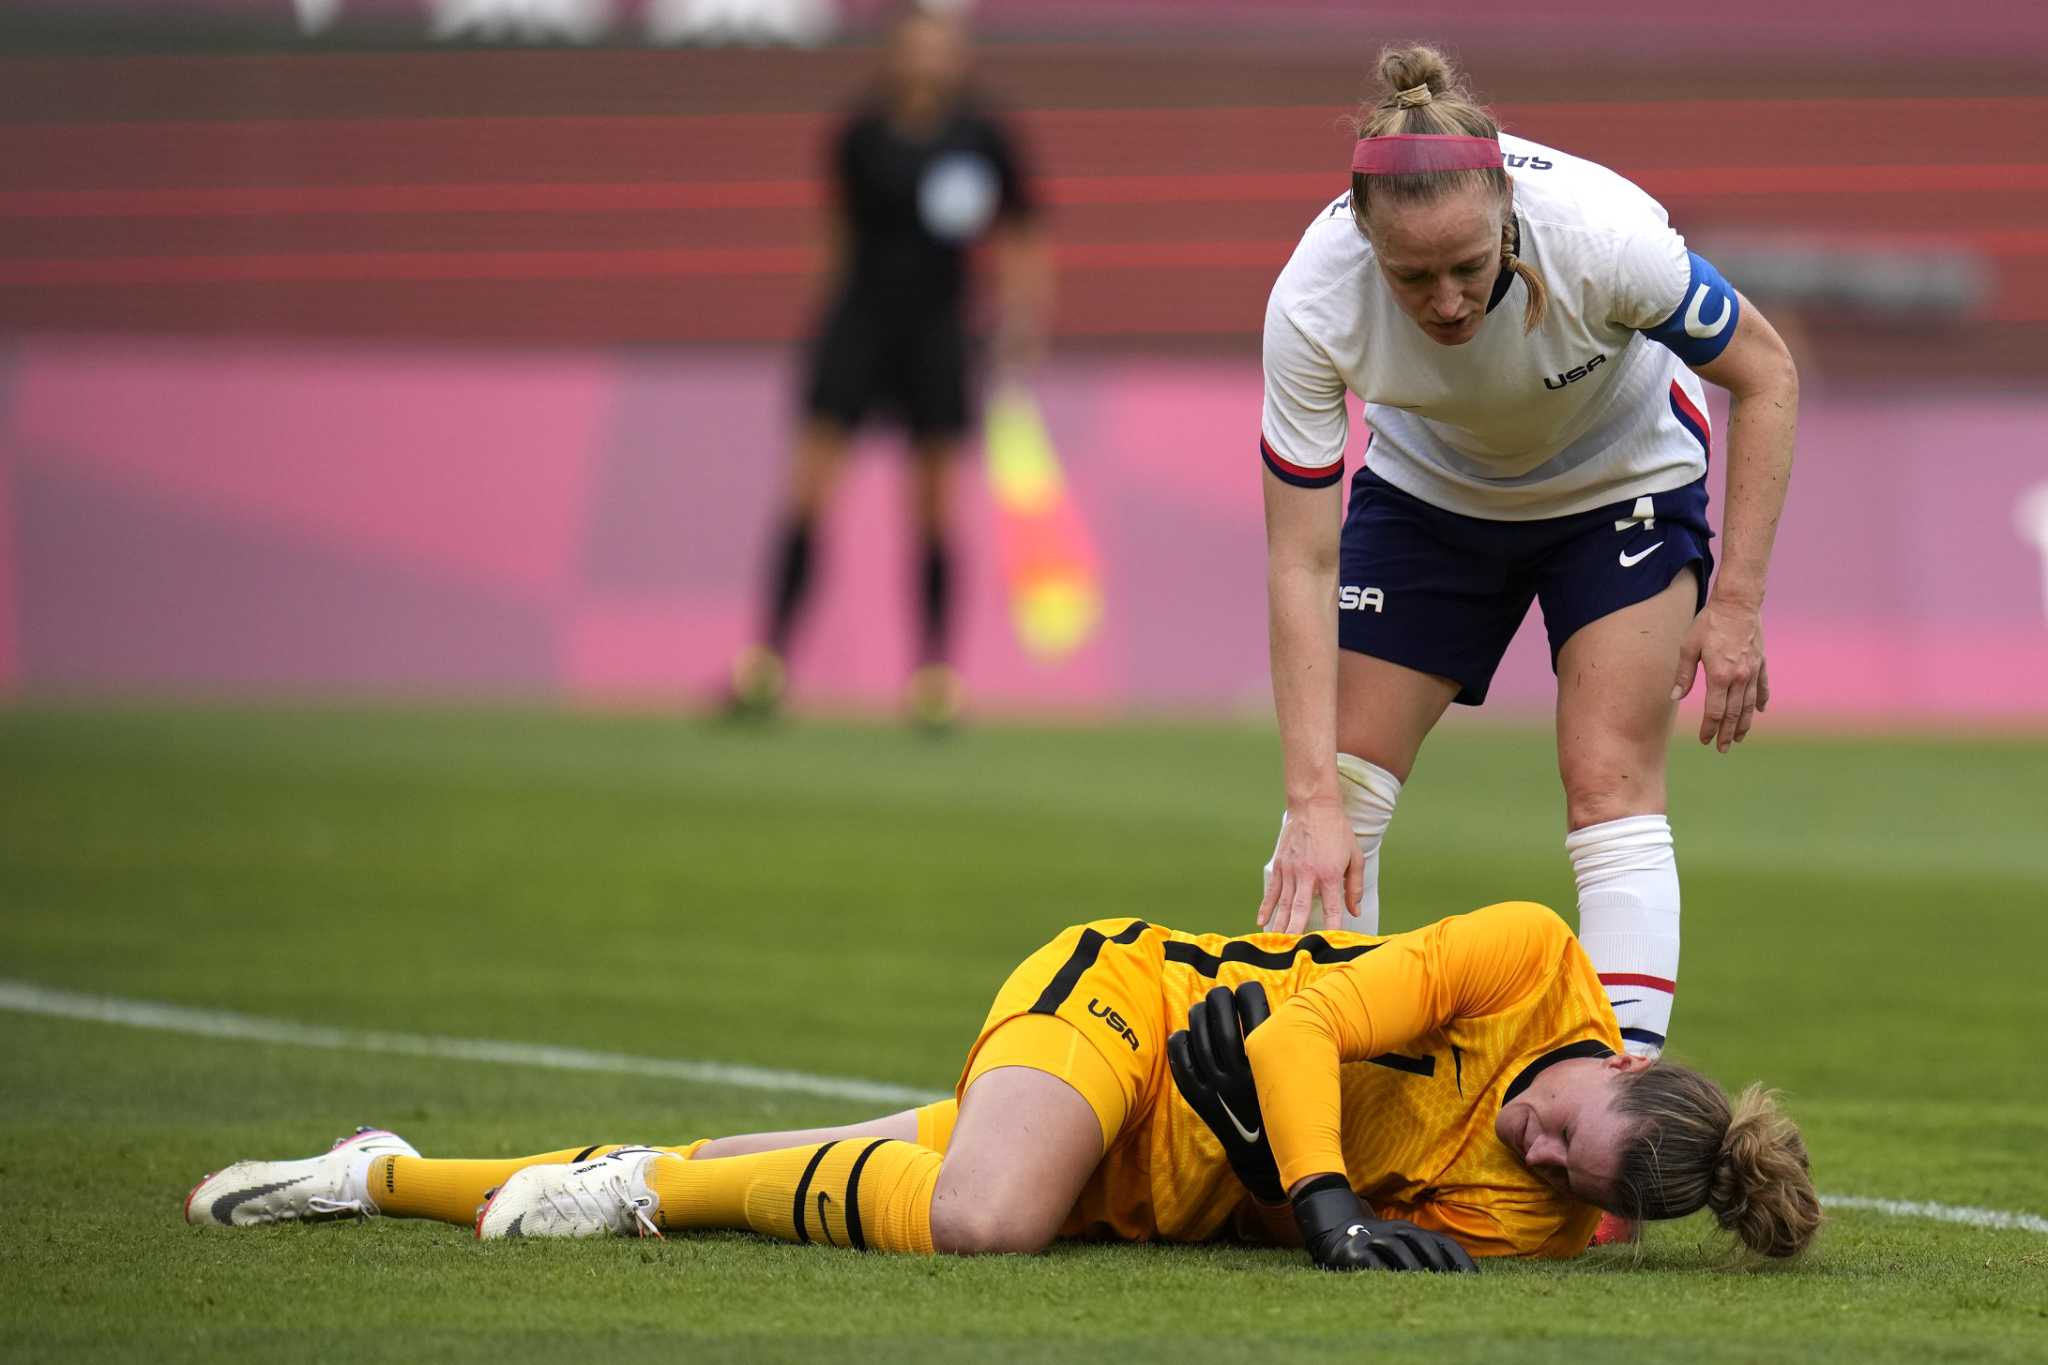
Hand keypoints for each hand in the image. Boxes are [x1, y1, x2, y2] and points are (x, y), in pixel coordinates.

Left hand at [1167, 983, 1281, 1203]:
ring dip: (1199, 1015)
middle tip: (1221, 993)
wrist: (1270, 1158)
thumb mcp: (1301, 1077)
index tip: (1247, 988)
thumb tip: (1288, 1006)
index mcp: (1270, 1064)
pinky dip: (1179, 1045)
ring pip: (1199, 1038)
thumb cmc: (1291, 1109)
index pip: (1255, 1010)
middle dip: (1220, 998)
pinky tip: (1182, 1032)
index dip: (1248, 992)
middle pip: (1222, 1020)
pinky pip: (1182, 1066)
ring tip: (1202, 1006)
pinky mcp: (1202, 1101)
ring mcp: (1218, 1088)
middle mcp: (1241, 1073)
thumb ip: (1290, 1045)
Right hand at [1257, 797, 1361, 933]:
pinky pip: (1272, 892)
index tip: (1329, 945)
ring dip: (1280, 926)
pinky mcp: (1279, 866)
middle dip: (1296, 934)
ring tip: (1276, 946)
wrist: (1313, 806)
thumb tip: (1355, 911)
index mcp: (1329, 875)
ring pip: (1284, 905)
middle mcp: (1308, 875)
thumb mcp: (1354, 857)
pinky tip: (1261, 923)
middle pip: (1301, 911)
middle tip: (1292, 953)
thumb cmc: (1337, 831)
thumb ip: (1354, 886)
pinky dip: (1266, 908)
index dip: (1331, 928)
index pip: (1332, 909)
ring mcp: (1290, 871)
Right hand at [1291, 1174, 1477, 1272]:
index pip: (1442, 1241)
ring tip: (1425, 1288)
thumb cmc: (1379, 1250)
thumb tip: (1460, 1281)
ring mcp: (1374, 1238)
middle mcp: (1395, 1230)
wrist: (1336, 1237)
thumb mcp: (1404, 1248)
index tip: (1473, 1280)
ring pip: (1397, 1246)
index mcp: (1412, 1231)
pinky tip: (1394, 1286)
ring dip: (1413, 1266)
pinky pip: (1372, 1260)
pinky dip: (1384, 1271)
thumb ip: (1426, 1257)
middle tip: (1451, 1285)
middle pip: (1421, 1240)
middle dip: (1438, 1262)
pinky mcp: (1354, 1251)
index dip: (1459, 1259)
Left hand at [1671, 596, 1769, 752]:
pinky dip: (1762, 701)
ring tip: (1738, 738)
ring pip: (1750, 705)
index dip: (1710, 728)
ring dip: (1744, 723)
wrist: (1737, 603)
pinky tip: (1761, 711)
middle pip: (1733, 713)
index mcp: (1720, 676)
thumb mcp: (1688, 647)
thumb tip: (1674, 697)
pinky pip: (1763, 687)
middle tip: (1722, 748)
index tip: (1705, 740)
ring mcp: (1753, 671)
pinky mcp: (1761, 662)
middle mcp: (1739, 678)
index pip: (1714, 711)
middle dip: (1727, 733)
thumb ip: (1684, 674)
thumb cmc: (1709, 623)